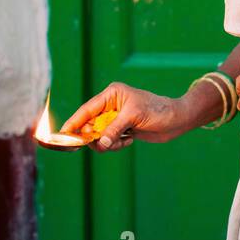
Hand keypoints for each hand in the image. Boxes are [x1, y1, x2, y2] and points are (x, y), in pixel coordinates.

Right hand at [60, 82, 186, 151]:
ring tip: (123, 141)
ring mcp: (116, 118)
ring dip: (108, 143)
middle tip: (102, 143)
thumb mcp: (133, 118)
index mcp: (111, 94)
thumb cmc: (157, 111)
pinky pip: (109, 141)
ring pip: (99, 136)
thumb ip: (113, 130)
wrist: (176, 120)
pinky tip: (130, 140)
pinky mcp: (122, 130)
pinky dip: (116, 145)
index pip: (87, 110)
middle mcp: (111, 105)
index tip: (63, 135)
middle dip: (95, 136)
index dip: (74, 123)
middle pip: (90, 125)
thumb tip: (99, 144)